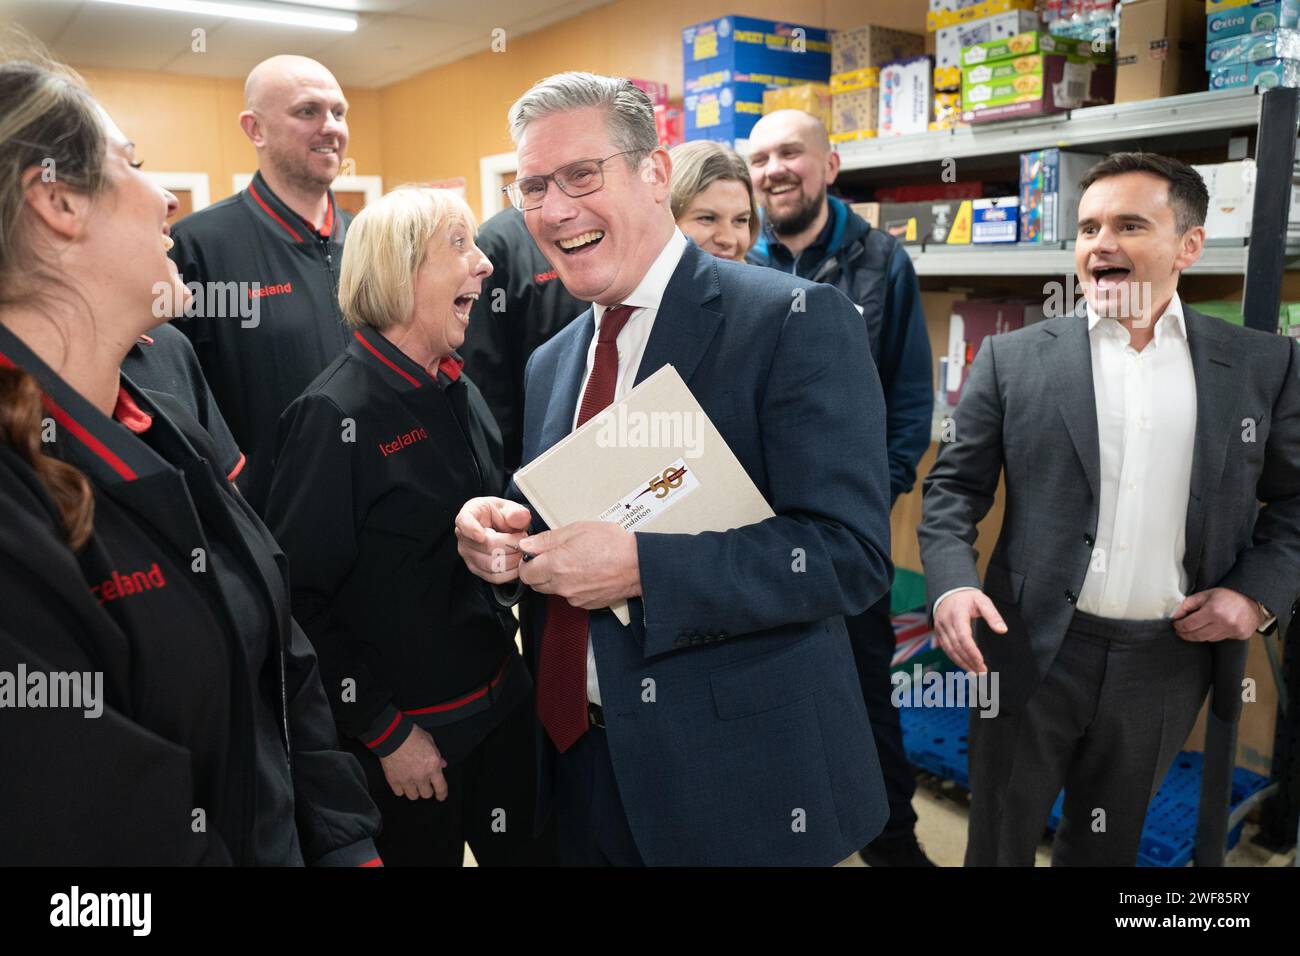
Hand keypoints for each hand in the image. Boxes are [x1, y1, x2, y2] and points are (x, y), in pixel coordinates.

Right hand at [379, 725, 447, 800]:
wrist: (392, 735)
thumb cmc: (411, 735)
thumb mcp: (430, 741)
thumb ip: (437, 755)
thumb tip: (442, 764)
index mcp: (432, 766)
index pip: (441, 787)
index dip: (442, 794)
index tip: (441, 796)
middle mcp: (420, 776)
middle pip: (426, 794)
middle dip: (427, 790)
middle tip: (425, 784)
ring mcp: (406, 780)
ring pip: (413, 796)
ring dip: (414, 791)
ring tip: (413, 783)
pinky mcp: (393, 780)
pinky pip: (399, 793)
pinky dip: (401, 789)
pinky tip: (402, 782)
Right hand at [455, 496, 531, 584]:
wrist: (500, 528)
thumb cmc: (501, 515)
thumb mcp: (509, 507)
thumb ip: (516, 511)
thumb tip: (519, 517)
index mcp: (469, 514)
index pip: (464, 522)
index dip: (471, 529)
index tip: (481, 536)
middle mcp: (464, 537)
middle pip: (487, 547)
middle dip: (512, 545)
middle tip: (524, 539)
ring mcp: (469, 556)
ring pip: (492, 566)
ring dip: (513, 560)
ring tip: (522, 550)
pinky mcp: (477, 570)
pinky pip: (495, 577)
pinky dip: (511, 572)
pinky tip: (518, 562)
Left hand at [517, 521, 640, 609]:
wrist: (638, 565)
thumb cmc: (611, 544)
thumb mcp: (577, 530)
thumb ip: (547, 539)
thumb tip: (526, 544)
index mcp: (556, 566)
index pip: (525, 573)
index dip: (528, 562)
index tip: (536, 554)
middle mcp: (562, 586)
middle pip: (537, 584)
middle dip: (540, 571)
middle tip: (556, 556)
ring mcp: (574, 598)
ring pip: (554, 590)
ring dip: (557, 579)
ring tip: (576, 563)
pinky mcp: (586, 604)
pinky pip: (571, 596)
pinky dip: (573, 587)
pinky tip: (587, 573)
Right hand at [933, 589, 1006, 673]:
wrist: (948, 592)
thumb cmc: (967, 597)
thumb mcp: (982, 600)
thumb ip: (992, 615)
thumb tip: (1002, 630)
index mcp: (957, 614)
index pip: (963, 637)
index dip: (972, 651)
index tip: (982, 662)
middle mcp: (946, 623)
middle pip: (956, 647)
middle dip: (969, 661)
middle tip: (982, 672)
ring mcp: (940, 629)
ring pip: (950, 650)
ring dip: (962, 663)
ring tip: (975, 673)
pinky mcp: (939, 633)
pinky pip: (946, 649)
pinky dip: (955, 659)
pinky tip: (965, 666)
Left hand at [1172, 588, 1262, 641]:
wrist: (1252, 599)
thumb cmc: (1227, 595)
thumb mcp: (1205, 595)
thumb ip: (1187, 604)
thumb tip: (1174, 614)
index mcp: (1213, 611)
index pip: (1188, 625)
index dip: (1178, 626)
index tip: (1175, 624)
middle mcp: (1223, 623)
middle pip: (1196, 635)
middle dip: (1185, 634)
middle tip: (1180, 630)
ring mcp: (1232, 631)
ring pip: (1207, 639)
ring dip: (1197, 635)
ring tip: (1193, 629)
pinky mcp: (1239, 635)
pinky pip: (1219, 639)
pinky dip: (1211, 635)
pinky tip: (1209, 629)